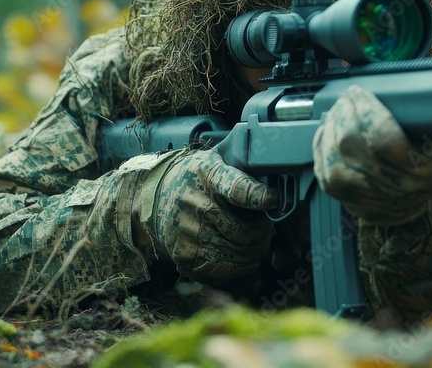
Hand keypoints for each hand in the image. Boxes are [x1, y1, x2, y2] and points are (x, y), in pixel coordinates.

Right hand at [131, 148, 277, 280]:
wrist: (154, 197)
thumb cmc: (197, 179)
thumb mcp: (216, 161)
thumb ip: (244, 169)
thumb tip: (277, 183)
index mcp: (209, 175)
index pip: (237, 189)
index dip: (258, 197)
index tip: (273, 200)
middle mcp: (197, 205)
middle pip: (244, 232)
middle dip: (264, 234)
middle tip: (268, 230)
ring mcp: (189, 233)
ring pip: (238, 254)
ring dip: (256, 251)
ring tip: (259, 243)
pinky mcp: (185, 256)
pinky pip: (223, 269)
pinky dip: (242, 266)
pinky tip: (246, 256)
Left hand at [313, 85, 431, 225]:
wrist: (431, 202)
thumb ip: (427, 112)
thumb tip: (400, 82)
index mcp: (425, 167)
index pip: (383, 137)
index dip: (364, 109)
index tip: (359, 91)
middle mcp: (397, 186)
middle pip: (352, 147)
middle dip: (343, 114)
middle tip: (346, 99)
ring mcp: (372, 198)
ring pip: (334, 162)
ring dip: (330, 130)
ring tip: (337, 113)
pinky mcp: (352, 202)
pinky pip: (326, 174)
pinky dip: (322, 148)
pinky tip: (328, 132)